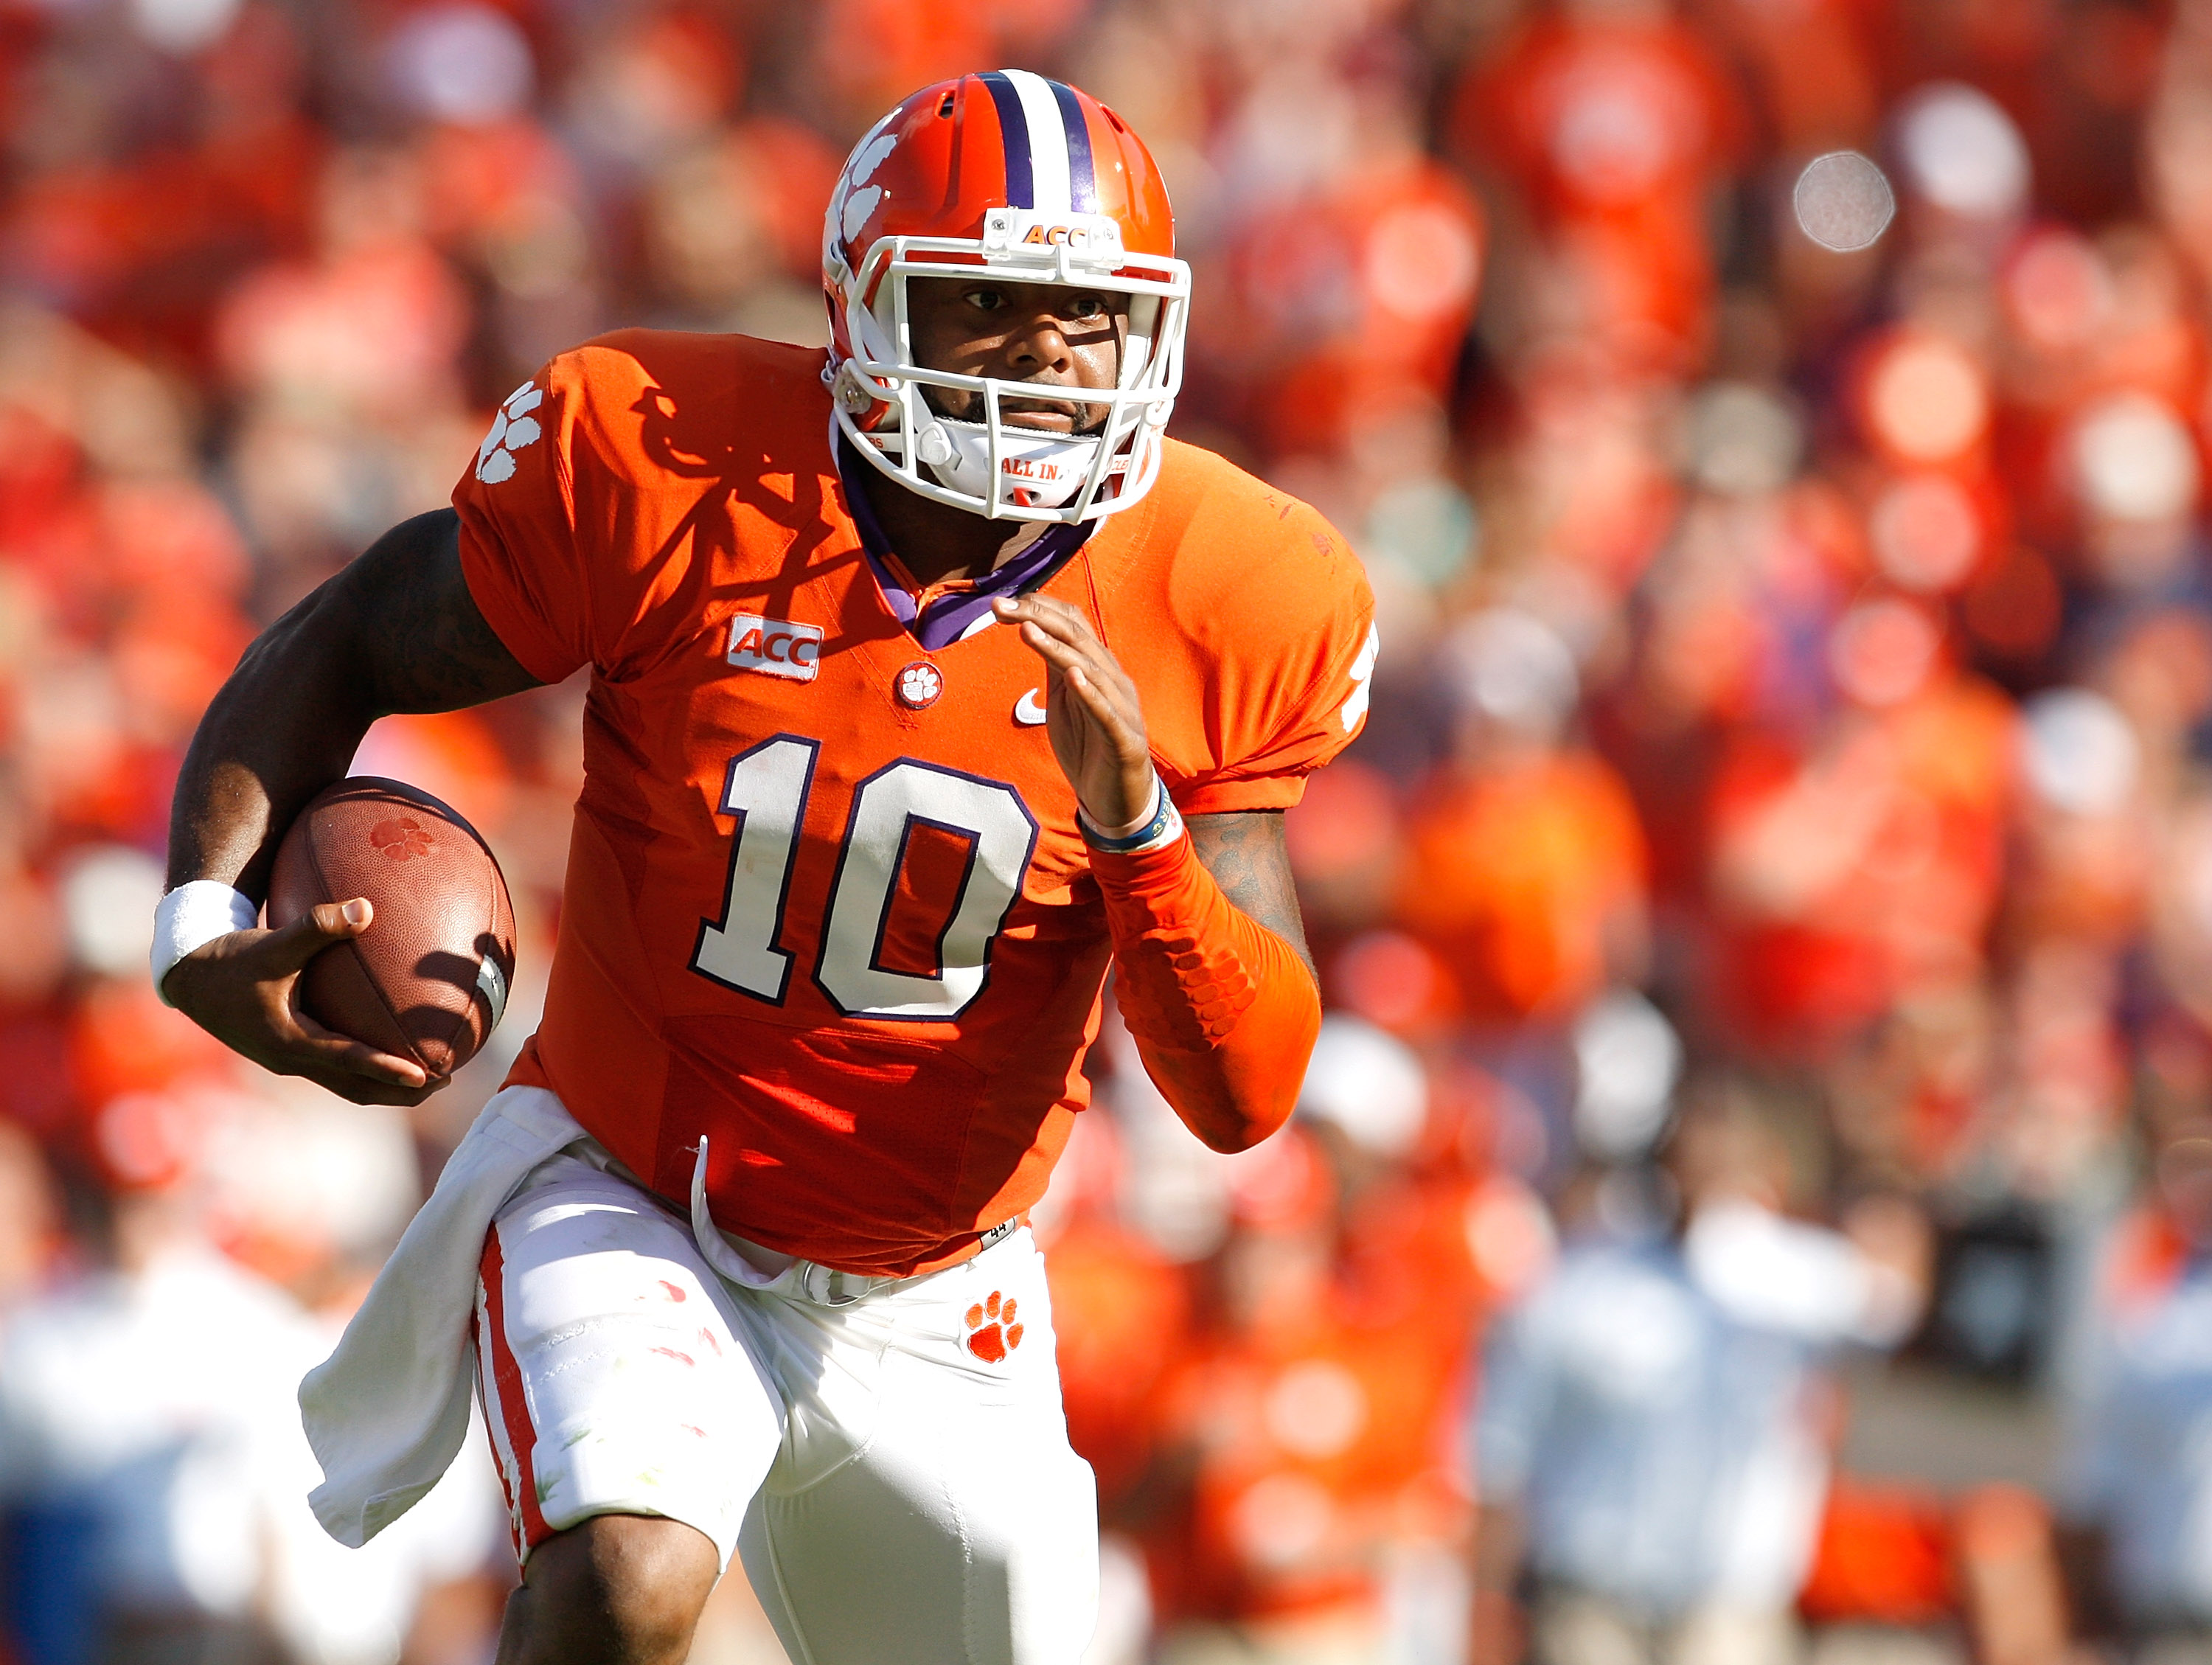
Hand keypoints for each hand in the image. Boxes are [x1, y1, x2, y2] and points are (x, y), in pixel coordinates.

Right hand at [162, 899, 438, 1105]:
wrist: (191, 978)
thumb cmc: (233, 958)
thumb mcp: (274, 942)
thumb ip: (319, 925)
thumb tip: (367, 908)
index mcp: (289, 1040)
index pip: (348, 1061)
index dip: (387, 1070)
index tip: (424, 1076)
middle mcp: (291, 1060)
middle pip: (356, 1088)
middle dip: (401, 1091)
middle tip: (446, 1080)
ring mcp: (290, 1062)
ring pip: (347, 1086)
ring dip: (388, 1086)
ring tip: (432, 1077)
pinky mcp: (290, 1054)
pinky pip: (337, 1072)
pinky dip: (368, 1071)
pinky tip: (393, 1050)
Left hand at [992, 594, 1155, 828]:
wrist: (1118, 801)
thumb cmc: (1089, 748)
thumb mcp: (1064, 701)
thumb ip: (1054, 667)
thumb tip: (1030, 628)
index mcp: (1098, 668)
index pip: (1072, 624)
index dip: (1038, 608)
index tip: (1000, 602)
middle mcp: (1114, 680)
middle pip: (1078, 637)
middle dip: (1037, 618)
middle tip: (1000, 606)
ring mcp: (1122, 709)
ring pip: (1091, 670)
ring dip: (1058, 649)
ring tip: (1027, 630)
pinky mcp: (1125, 740)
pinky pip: (1108, 714)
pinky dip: (1091, 694)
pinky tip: (1074, 677)